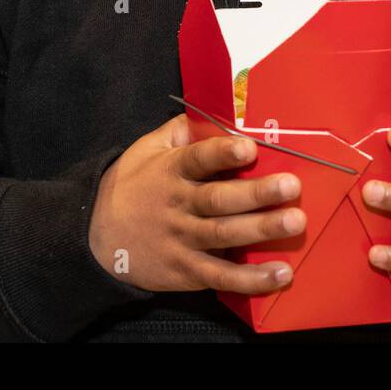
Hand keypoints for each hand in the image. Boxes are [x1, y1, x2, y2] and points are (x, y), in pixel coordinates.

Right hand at [88, 113, 304, 294]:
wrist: (95, 236)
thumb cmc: (132, 185)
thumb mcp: (147, 149)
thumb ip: (180, 129)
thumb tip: (215, 111)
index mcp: (172, 170)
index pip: (198, 159)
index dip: (224, 153)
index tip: (250, 148)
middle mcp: (178, 205)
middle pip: (219, 200)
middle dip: (257, 194)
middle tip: (291, 186)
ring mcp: (182, 240)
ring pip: (225, 235)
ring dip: (262, 230)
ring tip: (295, 222)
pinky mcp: (186, 271)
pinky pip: (221, 276)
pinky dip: (252, 278)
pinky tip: (281, 273)